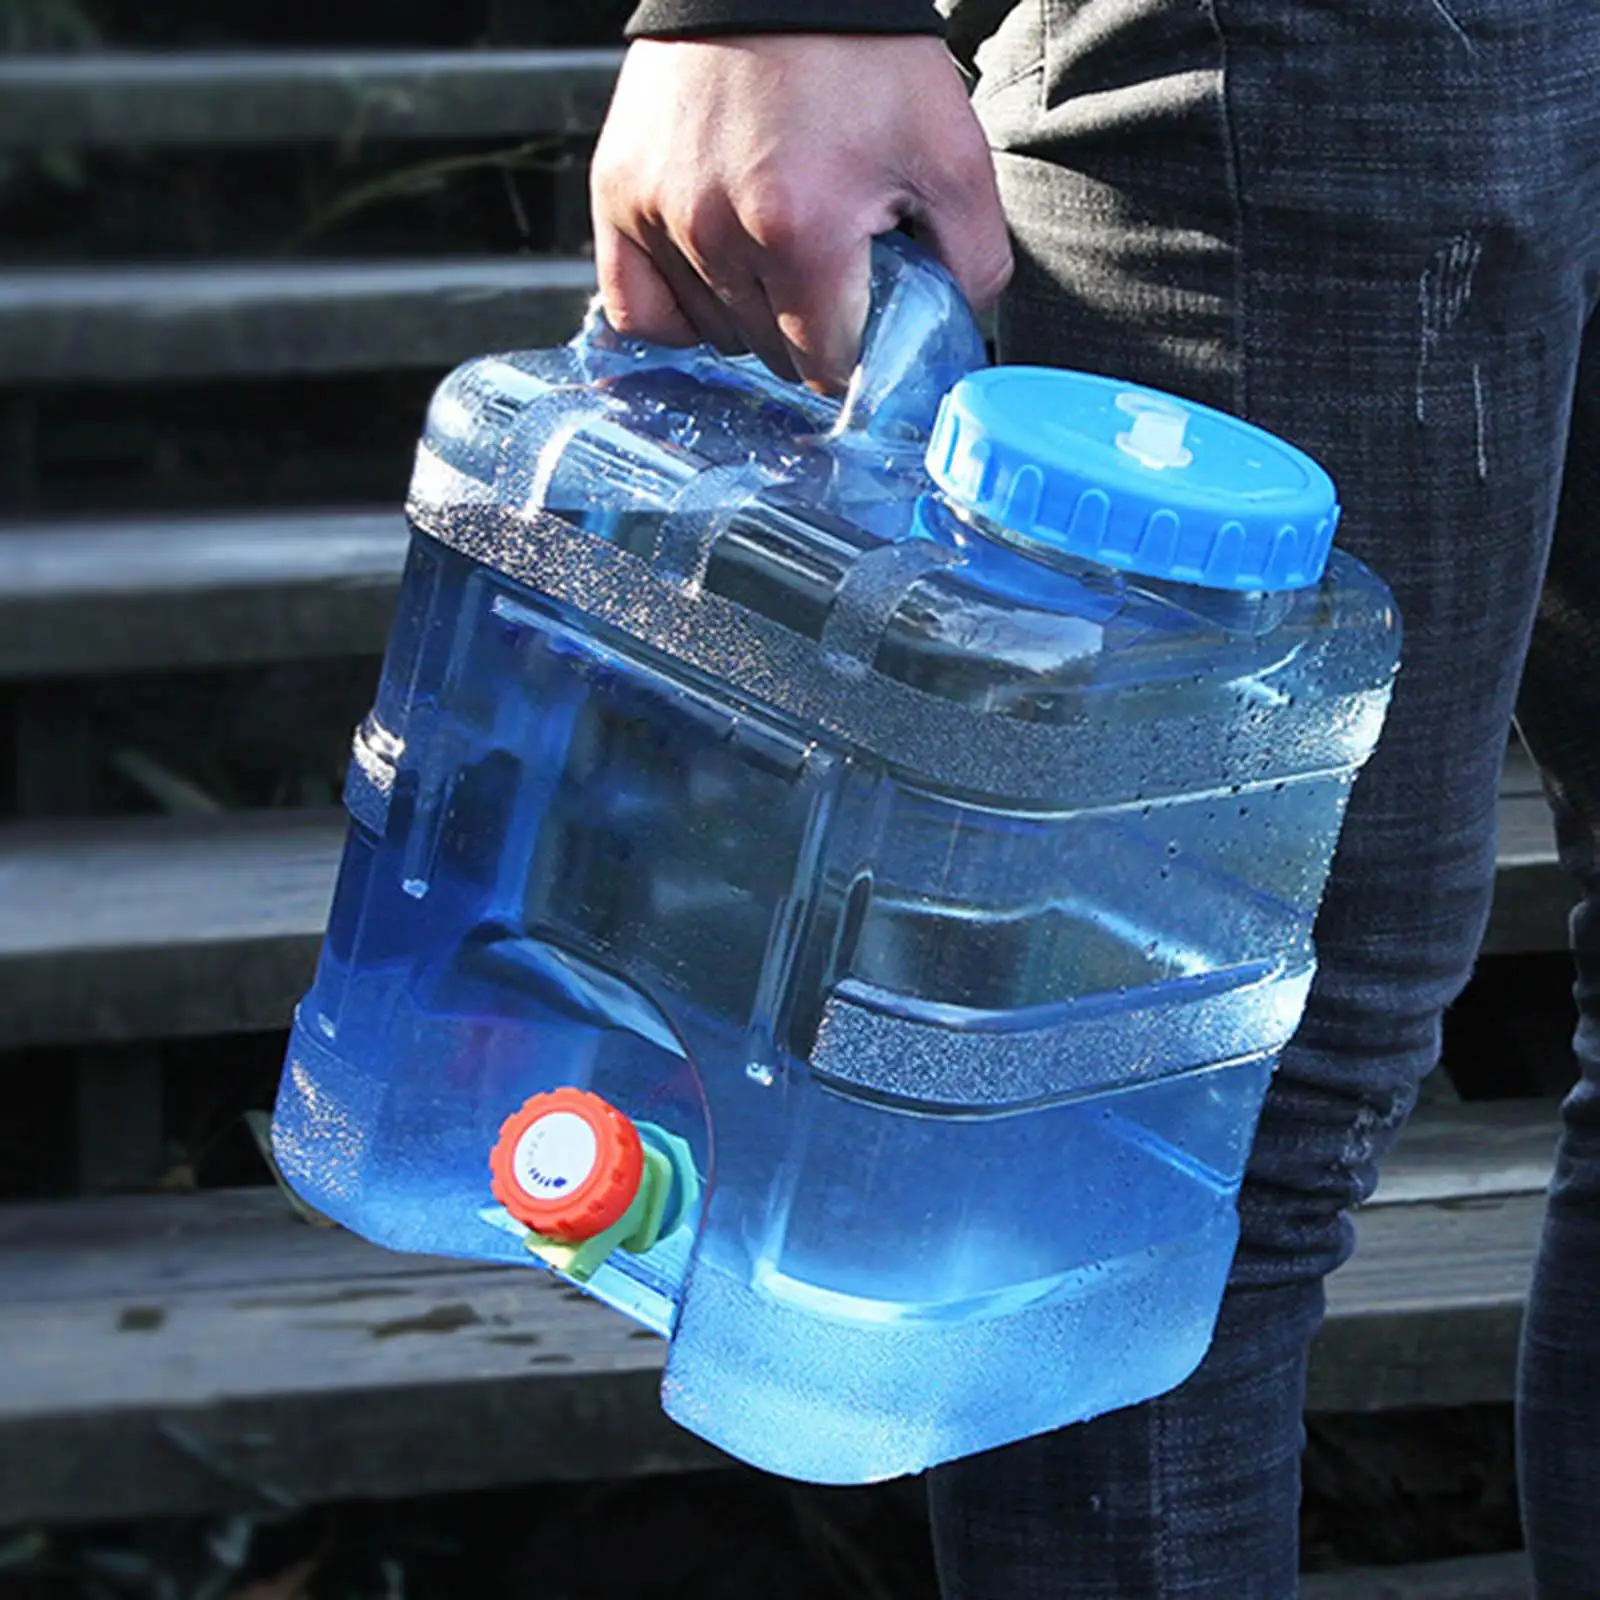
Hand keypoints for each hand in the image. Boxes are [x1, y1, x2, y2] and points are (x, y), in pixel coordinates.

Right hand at [590, 34, 1010, 391]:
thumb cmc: (863, 56)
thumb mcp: (953, 156)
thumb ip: (971, 266)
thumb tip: (951, 341)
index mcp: (805, 234)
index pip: (826, 368)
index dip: (857, 357)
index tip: (867, 322)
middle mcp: (720, 235)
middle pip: (771, 355)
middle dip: (809, 330)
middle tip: (831, 268)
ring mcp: (661, 218)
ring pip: (715, 335)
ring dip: (751, 317)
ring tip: (778, 250)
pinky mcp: (619, 196)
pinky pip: (639, 312)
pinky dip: (677, 316)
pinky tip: (714, 287)